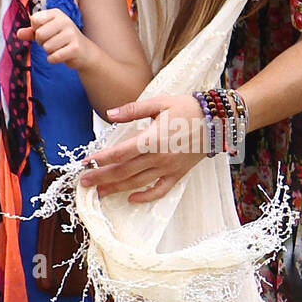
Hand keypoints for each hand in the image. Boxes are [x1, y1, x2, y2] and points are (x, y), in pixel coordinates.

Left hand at [18, 8, 92, 70]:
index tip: (45, 31)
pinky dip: (53, 59)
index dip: (36, 29)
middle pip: (39, 34)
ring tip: (58, 48)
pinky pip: (54, 57)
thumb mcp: (46, 32)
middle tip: (51, 42)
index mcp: (56, 13)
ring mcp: (71, 34)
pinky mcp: (75, 48)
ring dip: (49, 51)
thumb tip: (18, 34)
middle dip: (41, 42)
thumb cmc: (61, 40)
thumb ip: (31, 32)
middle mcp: (65, 20)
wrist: (83, 52)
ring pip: (46, 47)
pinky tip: (60, 55)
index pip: (35, 20)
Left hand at [82, 94, 206, 203]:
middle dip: (101, 177)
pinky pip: (159, 190)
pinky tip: (131, 199)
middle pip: (124, 171)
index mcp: (152, 139)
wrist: (217, 121)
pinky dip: (145, 197)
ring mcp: (168, 168)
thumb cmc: (187, 109)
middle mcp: (158, 157)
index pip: (120, 153)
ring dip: (116, 188)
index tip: (85, 163)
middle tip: (83, 182)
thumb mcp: (159, 103)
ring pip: (137, 182)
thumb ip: (133, 110)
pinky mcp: (177, 174)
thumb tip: (110, 113)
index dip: (101, 159)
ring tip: (99, 192)